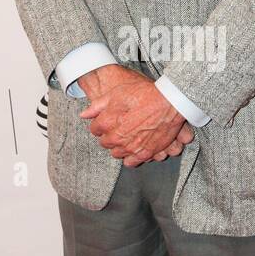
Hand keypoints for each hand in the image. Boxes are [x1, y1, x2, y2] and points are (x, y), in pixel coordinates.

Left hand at [77, 65, 192, 166]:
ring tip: (128, 136)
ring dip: (119, 146)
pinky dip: (131, 157)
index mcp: (107, 123)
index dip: (101, 123)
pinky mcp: (145, 153)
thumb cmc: (144, 94)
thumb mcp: (117, 93)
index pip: (95, 129)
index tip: (108, 119)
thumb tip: (84, 115)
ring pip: (117, 154)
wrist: (170, 102)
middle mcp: (116, 138)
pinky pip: (131, 162)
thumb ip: (98, 106)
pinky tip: (135, 147)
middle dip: (109, 135)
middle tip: (120, 126)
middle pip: (105, 143)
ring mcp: (131, 148)